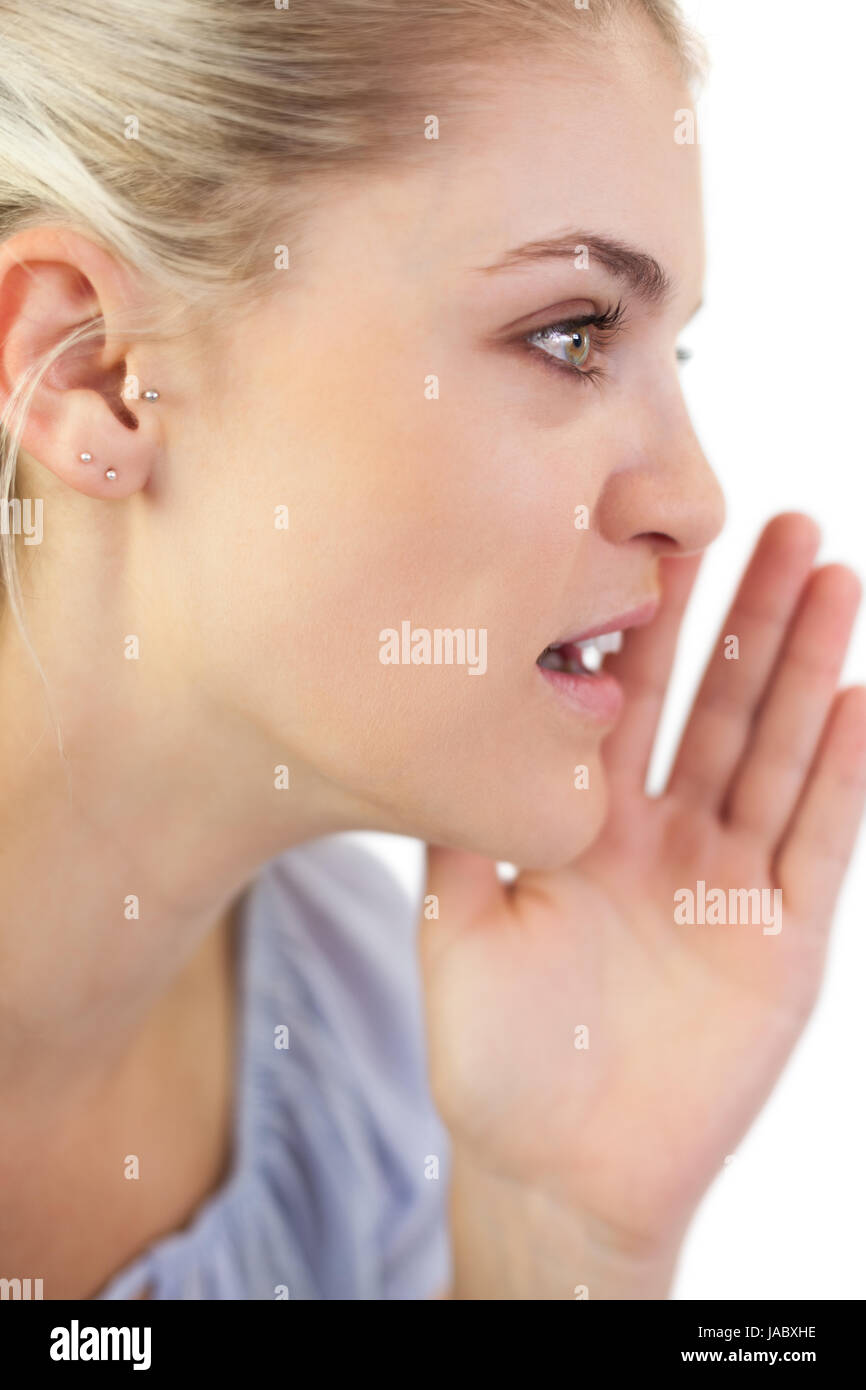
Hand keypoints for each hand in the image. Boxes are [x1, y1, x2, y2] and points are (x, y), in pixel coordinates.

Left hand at [420, 513, 865, 1257]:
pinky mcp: (784, 938)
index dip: (655, 622)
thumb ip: (459, 827)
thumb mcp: (456, 927)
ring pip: (778, 753)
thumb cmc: (496, 1056)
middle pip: (719, 706)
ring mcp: (729, 882)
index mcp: (589, 823)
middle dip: (753, 618)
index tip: (669, 538)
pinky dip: (844, 775)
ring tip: (837, 578)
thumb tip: (438, 719)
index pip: (631, 701)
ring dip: (809, 667)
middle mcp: (665, 836)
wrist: (560, 1170)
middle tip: (789, 525)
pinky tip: (862, 701)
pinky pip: (820, 843)